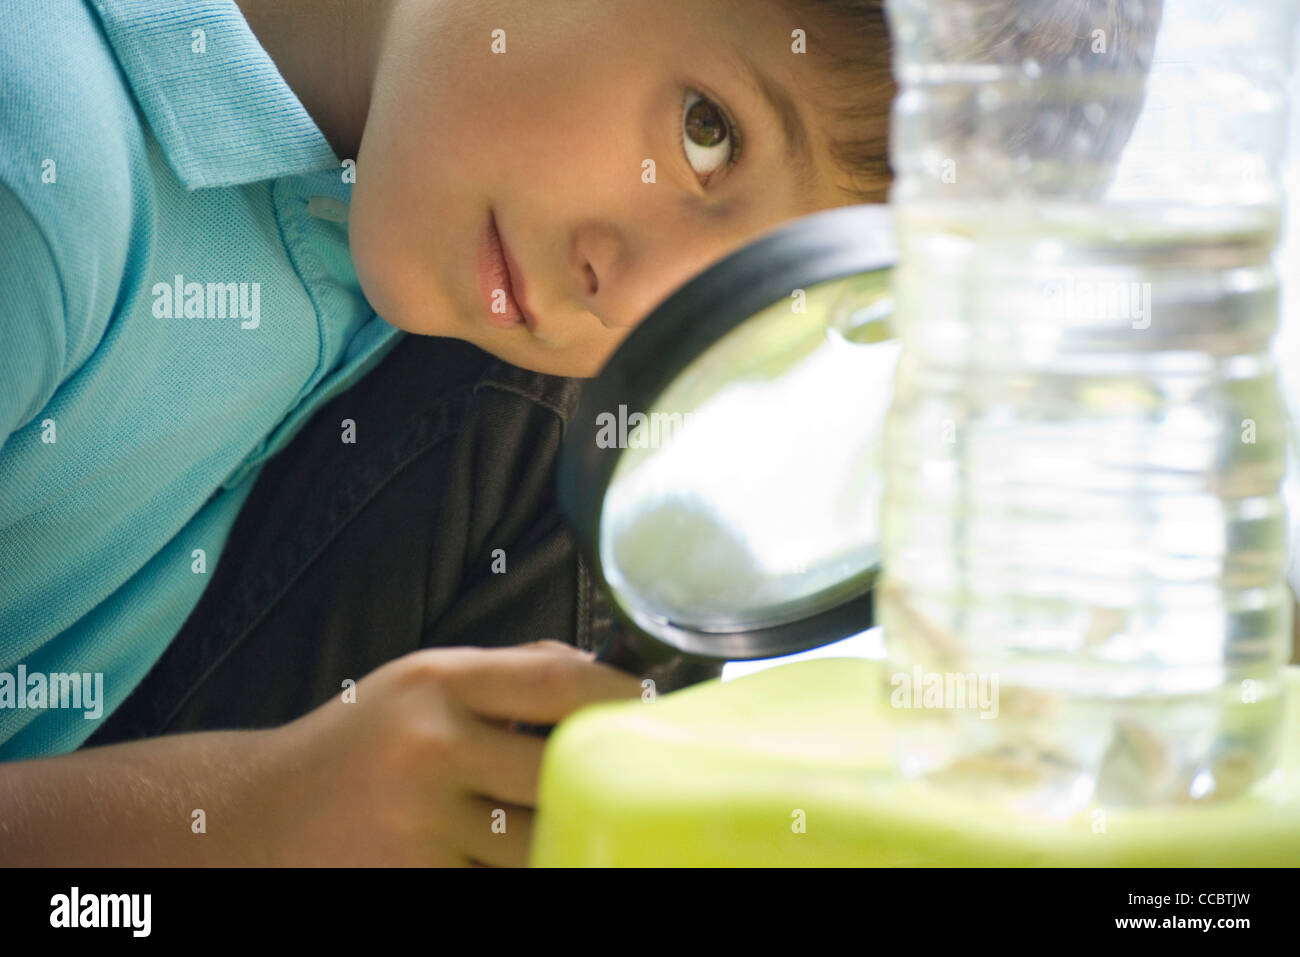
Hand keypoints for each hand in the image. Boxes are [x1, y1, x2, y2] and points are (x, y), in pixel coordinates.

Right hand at [264, 640, 641, 865]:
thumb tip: (603, 674)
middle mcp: (430, 748)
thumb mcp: (419, 681)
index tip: (659, 710)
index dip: (625, 696)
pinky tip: (534, 855)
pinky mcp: (412, 882)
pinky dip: (524, 871)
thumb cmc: (356, 742)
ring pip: (541, 843)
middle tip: (641, 781)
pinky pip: (499, 885)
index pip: (560, 681)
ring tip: (585, 824)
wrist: (254, 816)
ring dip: (571, 837)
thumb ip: (508, 673)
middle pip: (563, 768)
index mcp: (438, 683)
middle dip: (605, 778)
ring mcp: (420, 824)